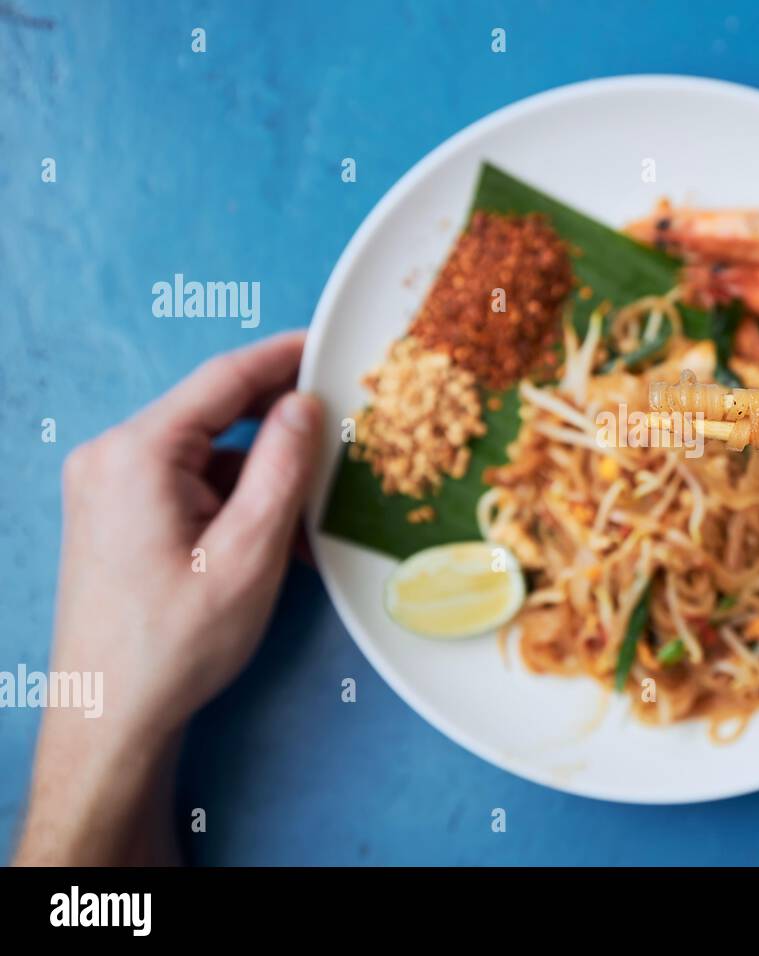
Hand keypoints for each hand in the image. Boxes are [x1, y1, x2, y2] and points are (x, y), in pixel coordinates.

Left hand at [14, 332, 321, 864]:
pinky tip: (275, 534)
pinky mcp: (116, 513)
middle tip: (342, 421)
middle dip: (281, 419)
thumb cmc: (175, 643)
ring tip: (314, 510)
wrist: (111, 715)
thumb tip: (306, 404)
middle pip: (214, 412)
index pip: (223, 378)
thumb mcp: (249, 553)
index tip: (331, 343)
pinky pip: (190, 483)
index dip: (284, 355)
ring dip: (264, 472)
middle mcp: (112, 457)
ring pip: (208, 452)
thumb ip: (283, 469)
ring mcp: (109, 486)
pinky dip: (236, 499)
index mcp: (137, 454)